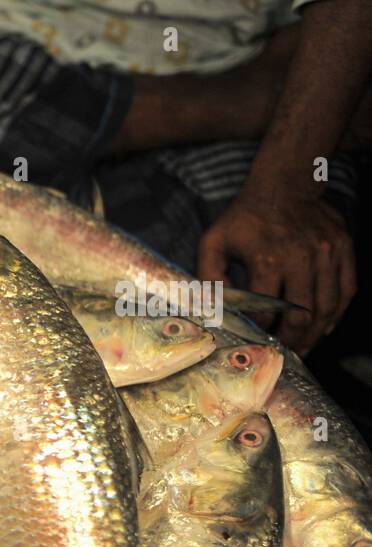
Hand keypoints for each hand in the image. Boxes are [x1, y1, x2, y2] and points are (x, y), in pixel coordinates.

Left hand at [198, 188, 355, 353]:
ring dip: (316, 334)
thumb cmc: (244, 218)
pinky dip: (337, 313)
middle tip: (284, 354)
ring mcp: (327, 253)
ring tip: (303, 348)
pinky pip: (348, 290)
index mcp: (267, 259)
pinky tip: (324, 327)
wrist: (284, 183)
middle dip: (292, 340)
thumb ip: (208, 276)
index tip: (256, 341)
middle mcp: (301, 258)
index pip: (267, 311)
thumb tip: (212, 308)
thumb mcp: (214, 242)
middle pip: (302, 315)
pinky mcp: (344, 248)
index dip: (262, 331)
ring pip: (328, 307)